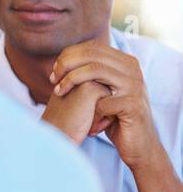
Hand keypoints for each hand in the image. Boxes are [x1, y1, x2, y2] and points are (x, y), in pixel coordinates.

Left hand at [49, 41, 162, 167]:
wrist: (137, 145)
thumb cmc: (112, 116)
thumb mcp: (100, 90)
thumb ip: (88, 73)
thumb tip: (59, 60)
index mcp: (125, 62)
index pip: (91, 47)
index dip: (68, 56)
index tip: (54, 72)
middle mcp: (132, 69)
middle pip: (91, 55)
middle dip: (65, 66)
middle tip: (53, 81)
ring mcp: (135, 86)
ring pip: (95, 70)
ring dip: (71, 82)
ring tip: (60, 94)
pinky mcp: (133, 105)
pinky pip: (102, 101)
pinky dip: (89, 112)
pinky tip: (88, 125)